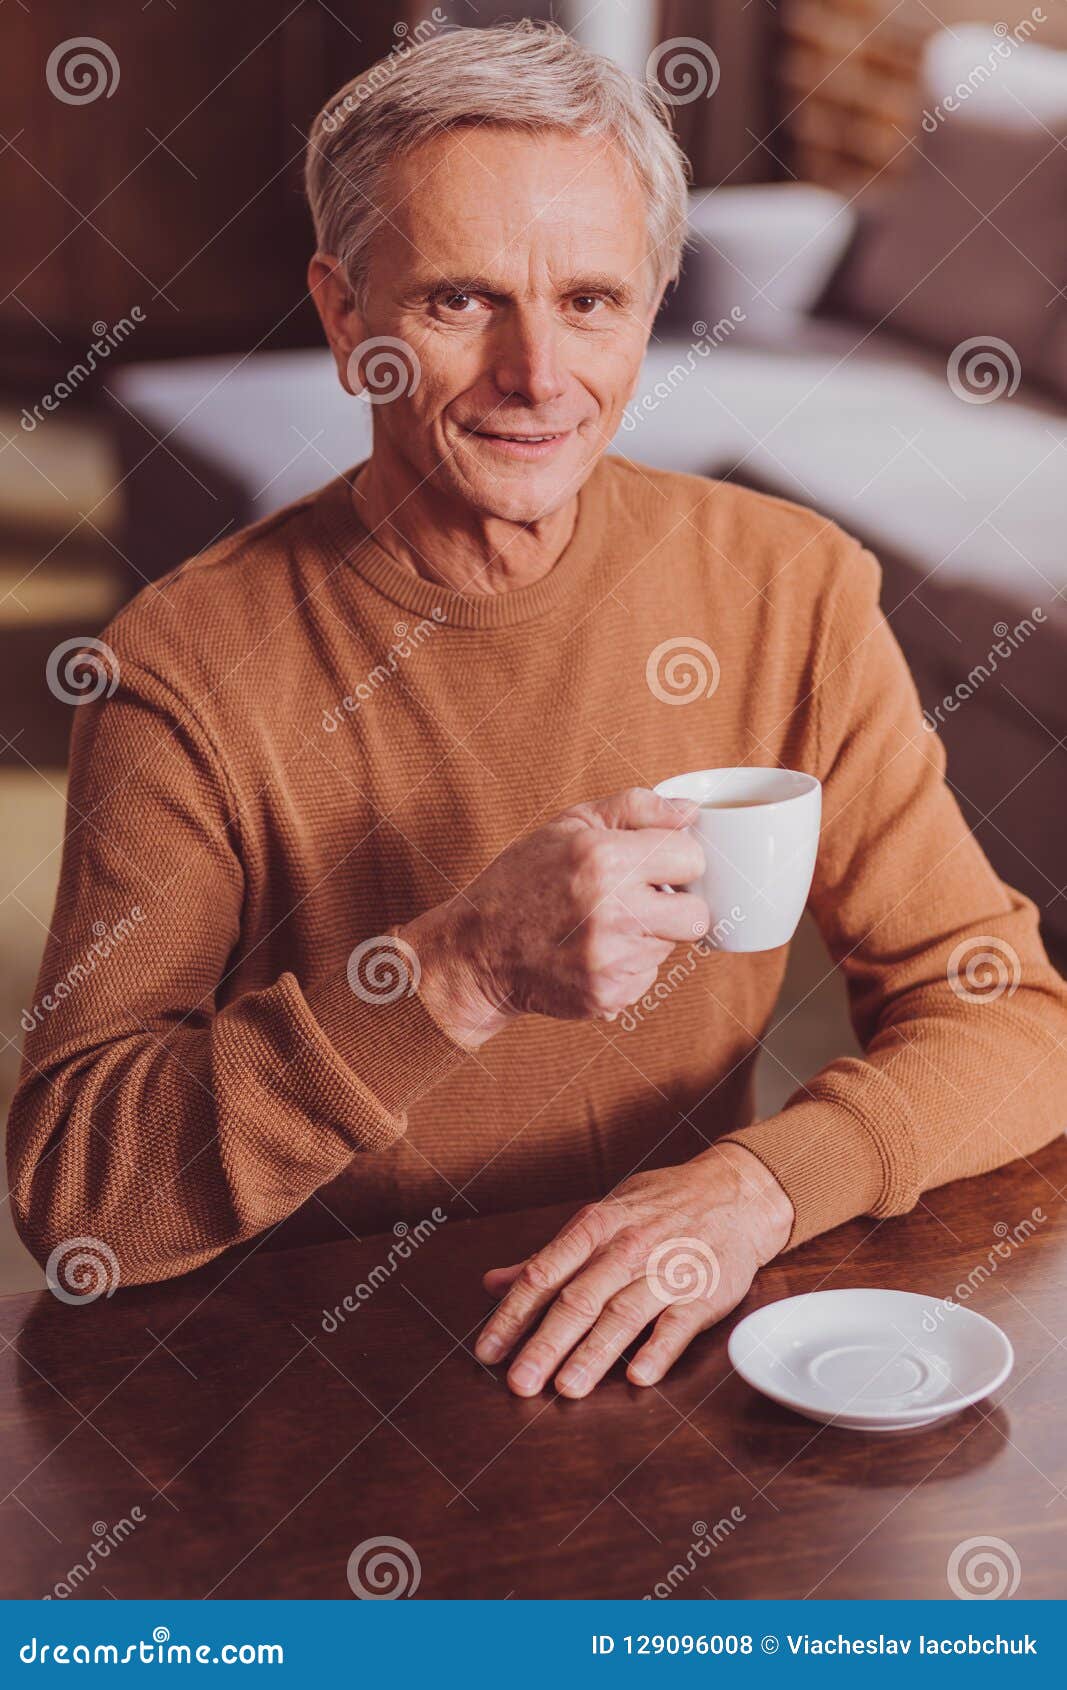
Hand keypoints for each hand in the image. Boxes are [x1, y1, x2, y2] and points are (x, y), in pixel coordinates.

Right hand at [399, 787, 708, 1047]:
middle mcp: (613, 911)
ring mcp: (612, 960)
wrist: (477, 950)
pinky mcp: (609, 995)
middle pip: (697, 915)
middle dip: (678, 905)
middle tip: (642, 899)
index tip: (654, 864)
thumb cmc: (524, 878)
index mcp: (606, 858)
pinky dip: (628, 965)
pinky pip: (646, 977)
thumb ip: (636, 808)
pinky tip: (592, 951)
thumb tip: (691, 812)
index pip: (692, 858)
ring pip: (670, 947)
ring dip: (648, 934)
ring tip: (603, 924)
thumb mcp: (571, 824)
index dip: (676, 859)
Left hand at [474, 1144, 792, 1395]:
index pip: (544, 1274)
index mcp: (595, 1227)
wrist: (735, 1193)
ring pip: (623, 1315)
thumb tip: (492, 1283)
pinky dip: (658, 1351)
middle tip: (519, 1383)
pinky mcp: (703, 1294)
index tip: (488, 1352)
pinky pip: (678, 1326)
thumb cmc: (659, 1206)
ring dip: (594, 1354)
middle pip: (579, 1300)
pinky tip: (638, 1376)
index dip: (513, 1314)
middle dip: (545, 1344)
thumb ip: (549, 1255)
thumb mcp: (601, 1216)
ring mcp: (666, 1272)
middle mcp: (627, 1249)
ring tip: (566, 1388)